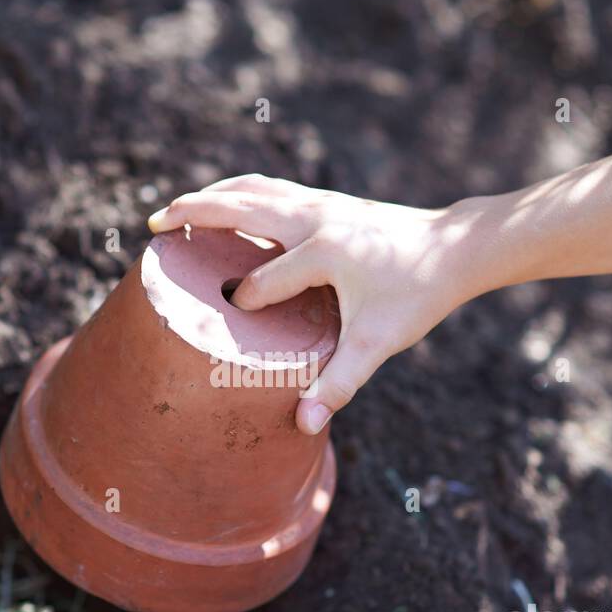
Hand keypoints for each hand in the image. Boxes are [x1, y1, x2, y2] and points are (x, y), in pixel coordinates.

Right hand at [148, 175, 488, 433]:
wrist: (457, 248)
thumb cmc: (418, 295)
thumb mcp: (377, 343)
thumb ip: (340, 383)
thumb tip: (306, 424)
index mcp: (322, 251)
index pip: (262, 280)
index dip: (244, 301)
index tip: (229, 316)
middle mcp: (315, 217)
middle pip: (239, 206)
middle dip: (193, 214)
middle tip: (153, 224)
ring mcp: (321, 203)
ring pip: (252, 187)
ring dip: (212, 195)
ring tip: (178, 209)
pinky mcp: (328, 200)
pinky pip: (271, 187)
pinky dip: (240, 191)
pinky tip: (229, 200)